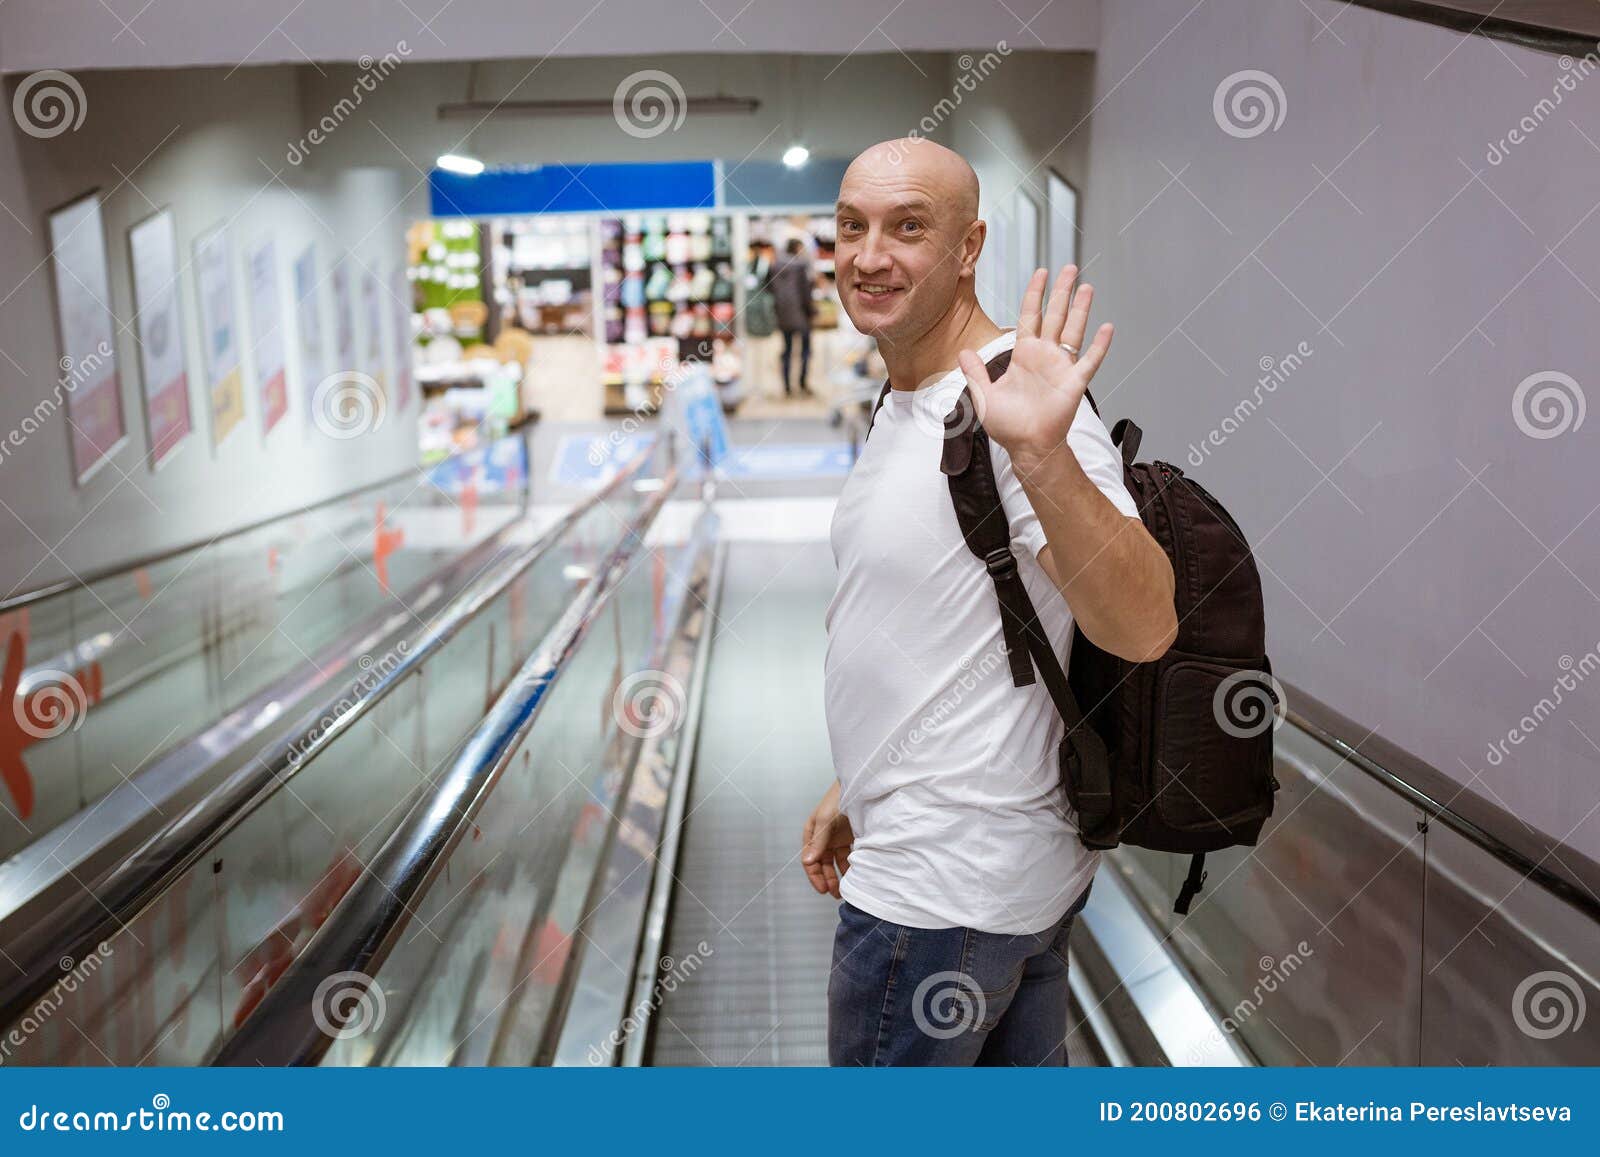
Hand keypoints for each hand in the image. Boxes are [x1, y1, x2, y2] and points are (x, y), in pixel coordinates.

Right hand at [801, 780, 852, 898]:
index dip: (815, 876)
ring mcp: (838, 837)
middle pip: (823, 864)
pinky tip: (856, 874)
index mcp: (812, 832)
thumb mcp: (826, 821)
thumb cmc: (840, 798)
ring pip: (837, 862)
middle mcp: (823, 837)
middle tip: (835, 894)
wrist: (861, 785)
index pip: (810, 860)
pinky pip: (850, 856)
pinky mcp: (852, 837)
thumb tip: (807, 861)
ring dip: (840, 875)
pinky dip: (852, 866)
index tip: (822, 889)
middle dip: (828, 879)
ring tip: (846, 889)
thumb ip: (818, 842)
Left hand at [958, 265, 1111, 470]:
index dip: (1035, 294)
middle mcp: (1044, 356)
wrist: (1027, 447)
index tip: (1041, 272)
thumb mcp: (984, 396)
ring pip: (1073, 331)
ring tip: (1087, 287)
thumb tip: (962, 352)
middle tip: (1070, 268)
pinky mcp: (1075, 382)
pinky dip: (1099, 345)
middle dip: (1062, 291)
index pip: (1030, 316)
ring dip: (1081, 309)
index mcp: (1023, 355)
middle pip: (1055, 316)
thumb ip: (975, 372)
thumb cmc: (1008, 426)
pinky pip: (1090, 360)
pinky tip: (1107, 327)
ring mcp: (1061, 367)